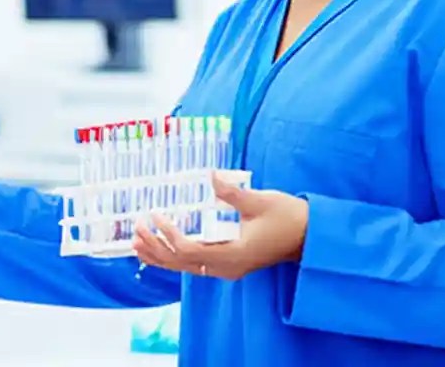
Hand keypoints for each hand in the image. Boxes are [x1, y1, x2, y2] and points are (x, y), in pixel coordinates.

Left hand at [133, 174, 307, 279]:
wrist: (310, 237)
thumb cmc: (288, 218)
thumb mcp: (259, 201)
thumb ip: (232, 192)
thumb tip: (211, 176)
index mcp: (232, 254)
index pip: (189, 250)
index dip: (169, 236)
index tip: (157, 216)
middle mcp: (226, 267)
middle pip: (181, 263)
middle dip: (155, 248)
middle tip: (135, 230)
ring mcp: (227, 267)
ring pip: (185, 266)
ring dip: (161, 255)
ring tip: (137, 242)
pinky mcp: (229, 262)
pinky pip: (195, 264)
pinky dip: (175, 256)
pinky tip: (161, 248)